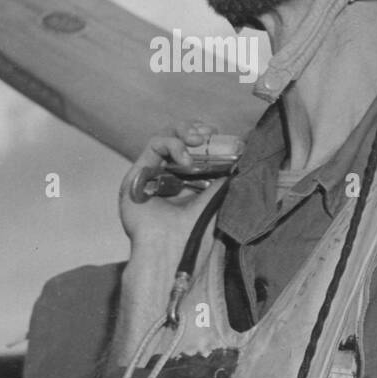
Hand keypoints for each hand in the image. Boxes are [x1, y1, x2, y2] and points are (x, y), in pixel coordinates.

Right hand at [119, 120, 224, 249]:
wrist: (173, 247)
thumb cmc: (194, 230)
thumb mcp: (215, 197)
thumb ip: (224, 177)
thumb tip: (239, 156)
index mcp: (186, 180)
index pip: (193, 147)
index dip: (205, 136)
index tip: (218, 134)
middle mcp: (166, 175)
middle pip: (178, 137)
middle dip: (194, 129)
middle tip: (207, 134)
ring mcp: (151, 173)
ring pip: (165, 135)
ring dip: (184, 132)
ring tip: (198, 142)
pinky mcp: (137, 172)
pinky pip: (155, 144)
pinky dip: (173, 145)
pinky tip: (185, 160)